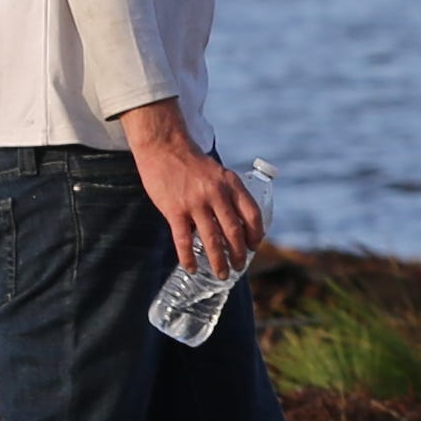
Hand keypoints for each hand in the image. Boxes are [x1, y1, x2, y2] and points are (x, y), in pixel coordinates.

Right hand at [123, 103, 261, 275]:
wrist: (164, 147)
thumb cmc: (192, 163)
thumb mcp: (218, 173)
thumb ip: (226, 194)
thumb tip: (234, 223)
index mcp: (230, 183)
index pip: (252, 213)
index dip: (255, 234)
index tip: (254, 246)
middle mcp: (216, 193)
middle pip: (234, 231)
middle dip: (239, 253)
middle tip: (240, 266)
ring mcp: (195, 203)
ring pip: (213, 240)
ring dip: (219, 261)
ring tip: (222, 274)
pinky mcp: (174, 210)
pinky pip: (184, 241)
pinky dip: (189, 258)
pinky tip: (192, 268)